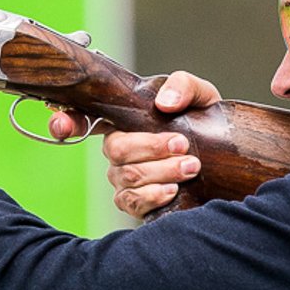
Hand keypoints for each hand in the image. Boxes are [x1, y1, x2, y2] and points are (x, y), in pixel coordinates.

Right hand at [55, 71, 221, 218]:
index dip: (67, 122)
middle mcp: (118, 149)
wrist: (227, 163)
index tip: (62, 127)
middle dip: (150, 148)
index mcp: (123, 120)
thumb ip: (183, 86)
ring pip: (127, 176)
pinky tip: (173, 189)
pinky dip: (153, 195)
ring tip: (191, 166)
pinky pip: (131, 202)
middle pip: (115, 150)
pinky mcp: (136, 204)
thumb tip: (164, 103)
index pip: (84, 118)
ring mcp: (123, 178)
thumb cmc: (205, 124)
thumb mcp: (201, 96)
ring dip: (161, 171)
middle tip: (182, 145)